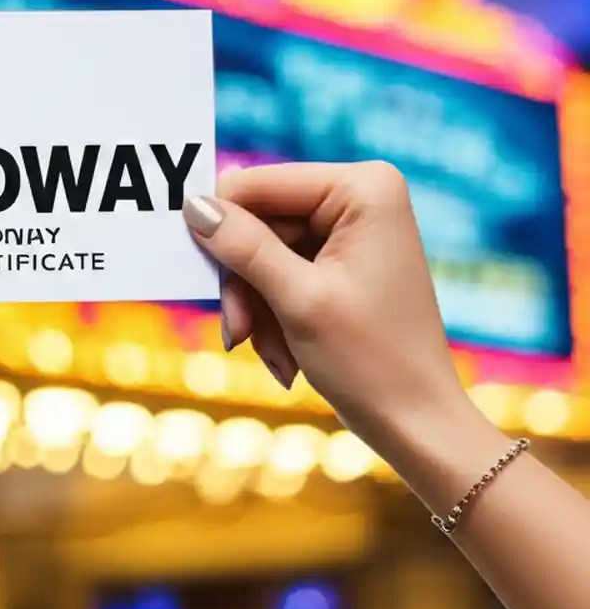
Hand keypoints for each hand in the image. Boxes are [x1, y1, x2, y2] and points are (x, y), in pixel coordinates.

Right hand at [182, 161, 475, 445]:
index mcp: (363, 188)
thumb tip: (193, 205)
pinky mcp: (341, 262)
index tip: (200, 277)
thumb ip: (243, 246)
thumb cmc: (372, 361)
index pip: (258, 185)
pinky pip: (280, 275)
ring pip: (261, 255)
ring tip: (273, 356)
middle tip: (239, 334)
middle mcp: (360, 197)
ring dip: (256, 309)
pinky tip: (285, 356)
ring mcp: (351, 230)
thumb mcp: (297, 299)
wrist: (416, 423)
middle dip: (244, 285)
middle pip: (257, 223)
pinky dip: (272, 317)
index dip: (219, 227)